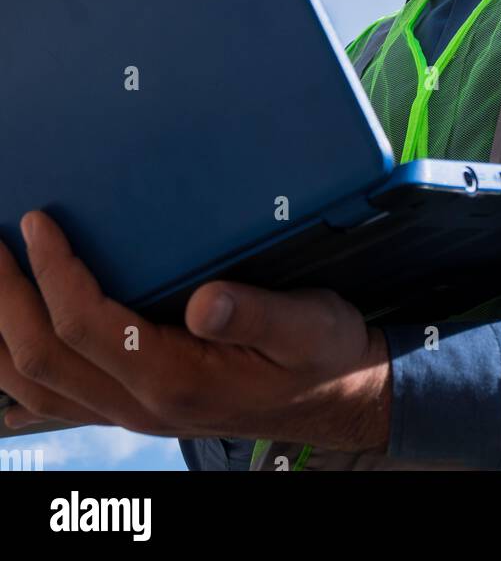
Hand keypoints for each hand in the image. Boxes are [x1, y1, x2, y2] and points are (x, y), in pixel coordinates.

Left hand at [0, 210, 391, 451]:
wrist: (333, 399)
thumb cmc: (320, 355)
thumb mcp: (310, 325)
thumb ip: (259, 314)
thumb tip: (205, 302)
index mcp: (179, 379)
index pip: (88, 327)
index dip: (55, 273)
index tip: (37, 222)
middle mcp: (141, 404)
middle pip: (41, 357)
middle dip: (4, 296)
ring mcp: (128, 412)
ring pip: (31, 386)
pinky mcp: (128, 406)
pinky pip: (48, 399)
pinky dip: (12, 367)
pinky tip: (5, 335)